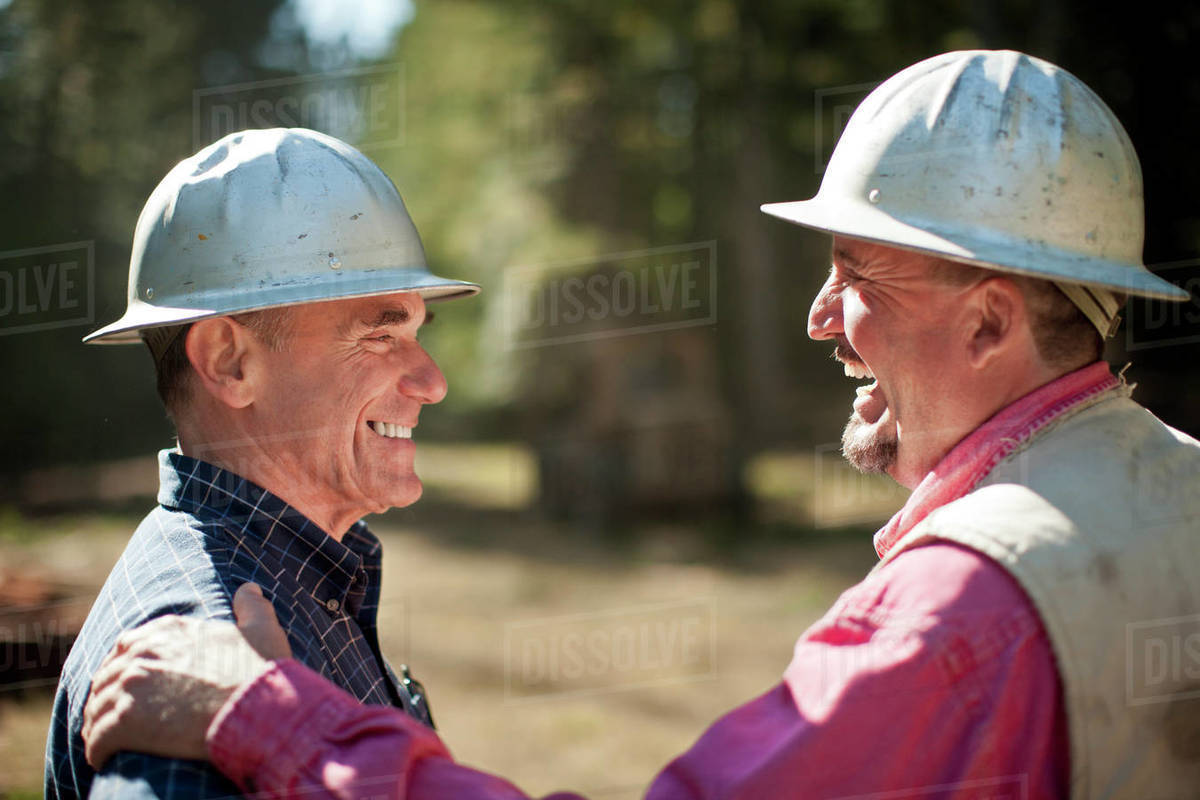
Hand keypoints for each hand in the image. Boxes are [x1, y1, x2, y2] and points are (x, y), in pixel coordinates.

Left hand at [82, 583, 292, 767]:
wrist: (257, 711)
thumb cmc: (261, 675)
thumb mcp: (261, 632)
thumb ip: (251, 607)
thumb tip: (249, 589)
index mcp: (168, 630)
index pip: (127, 646)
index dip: (124, 668)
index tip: (128, 687)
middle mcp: (143, 652)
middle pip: (107, 676)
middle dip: (107, 697)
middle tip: (113, 717)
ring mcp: (131, 685)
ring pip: (98, 708)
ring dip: (98, 725)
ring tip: (105, 741)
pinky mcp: (124, 721)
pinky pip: (96, 739)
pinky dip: (97, 750)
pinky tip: (104, 758)